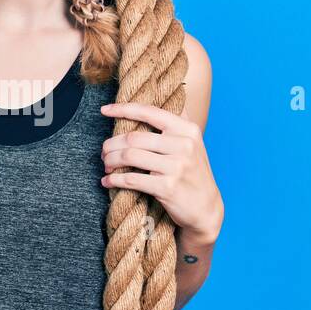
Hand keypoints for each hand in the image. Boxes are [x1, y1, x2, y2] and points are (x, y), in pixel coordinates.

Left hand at [99, 101, 223, 245]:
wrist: (207, 208)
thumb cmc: (193, 173)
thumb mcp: (193, 144)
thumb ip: (176, 124)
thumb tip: (155, 101)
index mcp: (188, 130)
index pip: (150, 112)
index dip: (123, 109)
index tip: (104, 110)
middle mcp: (184, 145)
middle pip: (133, 138)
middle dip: (111, 144)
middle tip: (104, 152)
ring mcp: (177, 167)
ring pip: (129, 156)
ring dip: (110, 161)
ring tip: (106, 165)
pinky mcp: (167, 188)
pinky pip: (132, 179)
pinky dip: (114, 180)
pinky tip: (107, 181)